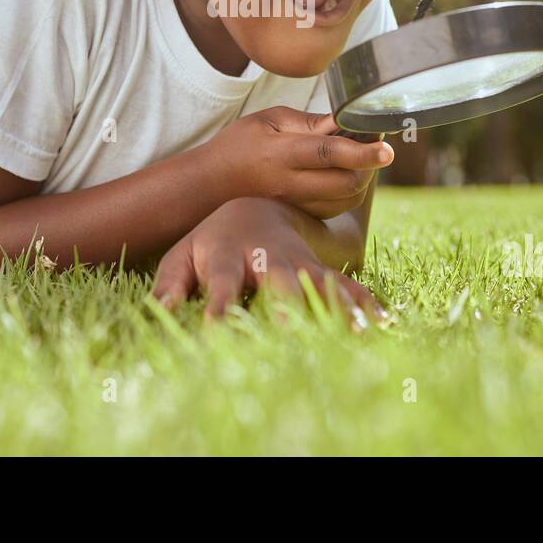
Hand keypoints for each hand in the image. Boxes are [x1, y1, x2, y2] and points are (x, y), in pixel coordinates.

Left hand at [151, 197, 389, 326]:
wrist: (251, 207)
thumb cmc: (210, 243)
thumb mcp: (183, 257)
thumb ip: (170, 285)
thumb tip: (157, 313)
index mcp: (228, 256)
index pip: (222, 285)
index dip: (219, 309)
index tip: (216, 334)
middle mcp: (267, 259)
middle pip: (279, 282)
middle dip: (287, 306)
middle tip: (293, 333)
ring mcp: (297, 262)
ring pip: (318, 282)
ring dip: (337, 306)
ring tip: (359, 333)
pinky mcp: (319, 268)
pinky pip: (345, 285)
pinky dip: (364, 303)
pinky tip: (385, 325)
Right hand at [206, 106, 392, 218]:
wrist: (209, 185)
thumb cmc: (238, 145)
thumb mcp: (268, 120)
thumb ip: (308, 122)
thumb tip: (343, 122)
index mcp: (282, 154)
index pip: (329, 154)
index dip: (362, 152)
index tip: (387, 148)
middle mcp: (290, 183)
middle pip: (346, 182)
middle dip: (370, 165)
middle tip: (375, 142)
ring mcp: (295, 204)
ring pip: (345, 199)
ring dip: (362, 178)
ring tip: (361, 155)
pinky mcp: (298, 215)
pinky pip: (335, 208)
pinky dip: (348, 191)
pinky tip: (344, 172)